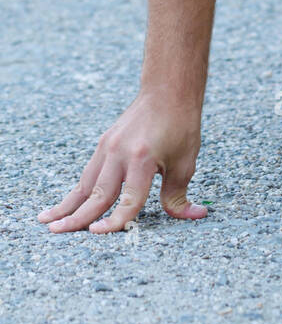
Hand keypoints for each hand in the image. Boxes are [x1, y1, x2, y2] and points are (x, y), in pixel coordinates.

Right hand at [37, 92, 207, 233]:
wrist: (167, 90)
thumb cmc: (180, 125)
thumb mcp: (185, 162)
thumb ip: (179, 194)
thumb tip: (192, 215)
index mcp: (141, 159)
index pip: (128, 200)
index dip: (115, 221)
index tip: (97, 233)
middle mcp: (119, 153)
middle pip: (97, 193)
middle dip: (76, 217)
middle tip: (55, 233)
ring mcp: (108, 147)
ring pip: (86, 183)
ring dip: (67, 204)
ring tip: (48, 221)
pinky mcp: (104, 142)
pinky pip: (89, 172)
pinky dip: (78, 189)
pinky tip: (67, 202)